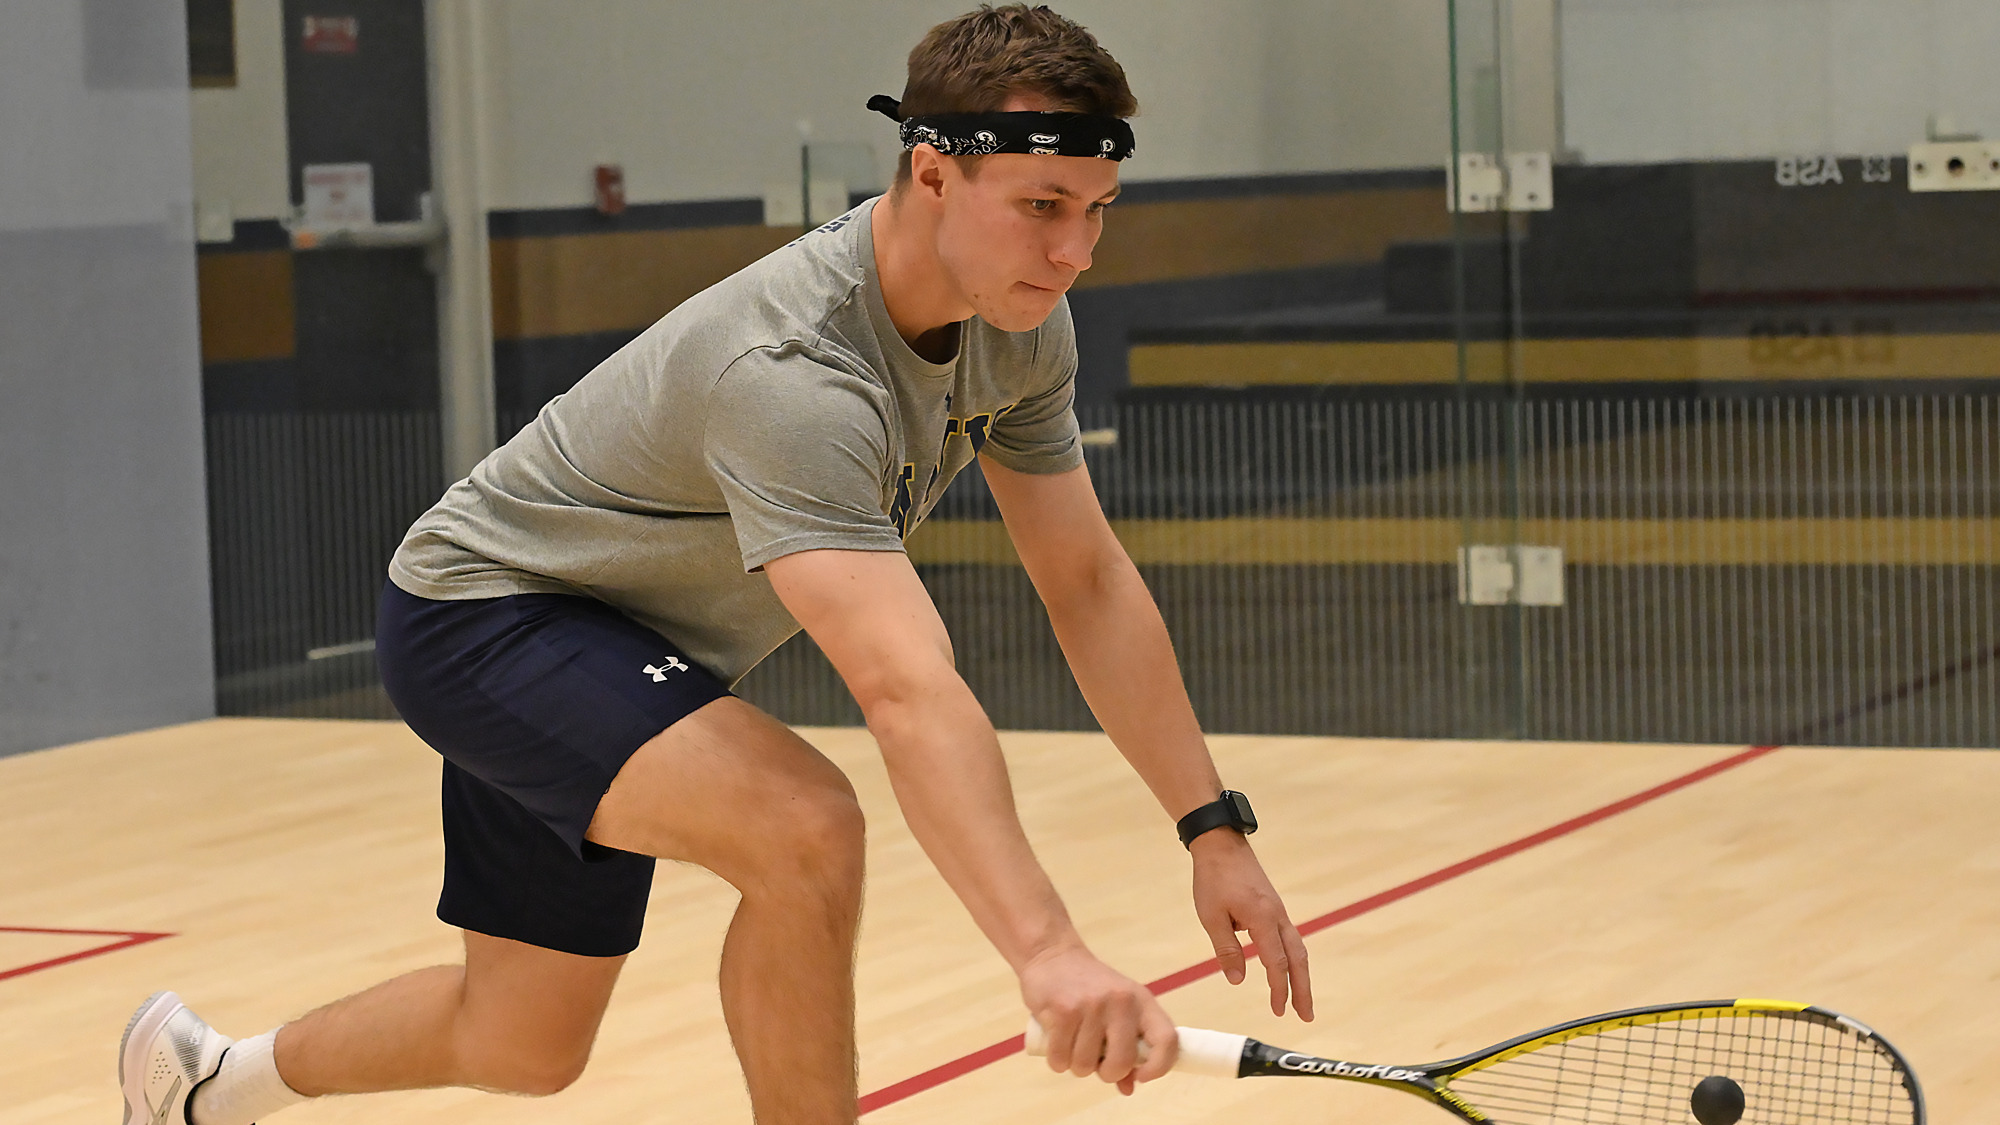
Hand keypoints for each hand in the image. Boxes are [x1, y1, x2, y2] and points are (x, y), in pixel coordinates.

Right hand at [1019, 942, 1178, 1094]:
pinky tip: (1056, 1043)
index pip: (1167, 1040)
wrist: (1051, 955)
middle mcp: (1121, 1002)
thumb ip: (1125, 1048)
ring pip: (1085, 1065)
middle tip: (1095, 1062)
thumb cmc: (1088, 989)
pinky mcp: (1063, 1010)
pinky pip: (1060, 1058)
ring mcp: (1091, 1005)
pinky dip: (1057, 1060)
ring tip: (1072, 1045)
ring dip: (1076, 1065)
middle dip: (1106, 1073)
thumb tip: (1128, 1088)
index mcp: (1142, 1001)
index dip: (1160, 1067)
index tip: (1140, 1076)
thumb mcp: (1115, 1010)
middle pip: (1122, 1063)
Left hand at [1190, 830, 1313, 1019]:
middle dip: (1303, 989)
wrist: (1222, 845)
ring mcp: (1279, 911)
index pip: (1276, 962)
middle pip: (1298, 958)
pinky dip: (1293, 959)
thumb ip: (1226, 949)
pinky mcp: (1274, 908)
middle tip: (1306, 1016)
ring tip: (1302, 1000)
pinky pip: (1289, 938)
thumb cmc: (1213, 879)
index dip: (1279, 988)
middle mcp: (1277, 916)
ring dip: (1301, 976)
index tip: (1279, 1011)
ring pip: (1297, 949)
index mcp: (1262, 918)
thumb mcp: (1212, 916)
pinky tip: (1288, 971)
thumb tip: (1237, 980)